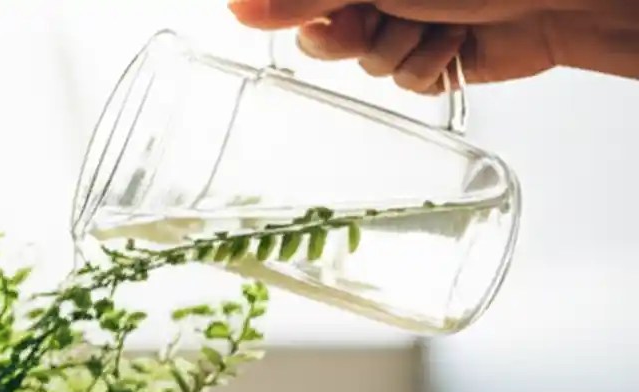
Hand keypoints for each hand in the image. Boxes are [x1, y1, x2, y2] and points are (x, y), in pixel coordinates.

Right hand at [228, 0, 638, 90]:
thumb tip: (236, 7)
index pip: (293, 6)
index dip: (312, 18)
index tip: (338, 11)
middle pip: (321, 39)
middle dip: (358, 37)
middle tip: (389, 15)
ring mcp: (399, 23)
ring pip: (364, 67)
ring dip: (402, 51)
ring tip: (437, 21)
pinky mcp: (428, 57)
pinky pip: (401, 86)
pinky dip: (428, 68)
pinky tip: (453, 43)